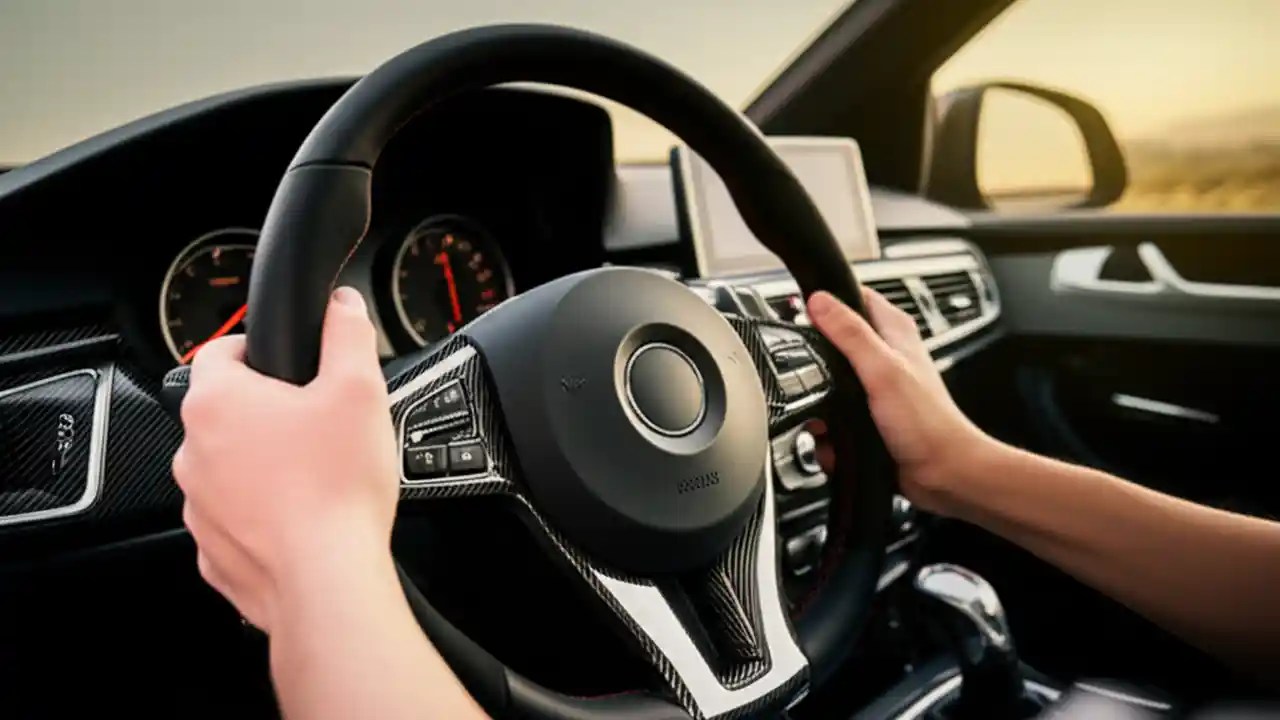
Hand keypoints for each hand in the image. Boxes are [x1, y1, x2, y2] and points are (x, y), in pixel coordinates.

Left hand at [172, 287, 399, 630]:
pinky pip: (236, 516)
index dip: (258, 349)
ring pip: (229, 466)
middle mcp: (193, 451)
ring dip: (264, 464)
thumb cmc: (336, 488)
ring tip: (317, 475)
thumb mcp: (359, 389)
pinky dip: (265, 513)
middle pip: (227, 411)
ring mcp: (198, 504)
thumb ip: (348, 334)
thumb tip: (340, 305)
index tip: (288, 363)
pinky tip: (305, 516)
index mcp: (217, 401)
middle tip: (319, 424)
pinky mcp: (214, 548)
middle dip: (270, 412)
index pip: (220, 350)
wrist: (326, 580)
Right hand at [807, 289, 998, 514]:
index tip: (804, 313)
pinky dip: (829, 427)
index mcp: (894, 331)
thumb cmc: (926, 424)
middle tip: (811, 376)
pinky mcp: (870, 414)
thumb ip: (850, 333)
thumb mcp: (882, 370)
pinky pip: (835, 414)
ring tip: (825, 415)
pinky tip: (834, 437)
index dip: (827, 300)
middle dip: (816, 361)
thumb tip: (819, 301)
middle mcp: (886, 354)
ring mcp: (877, 386)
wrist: (942, 473)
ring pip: (829, 383)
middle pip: (834, 341)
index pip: (853, 295)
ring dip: (820, 402)